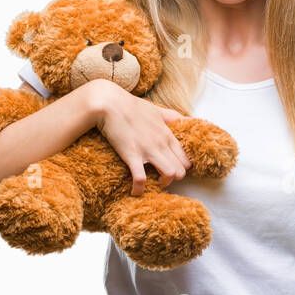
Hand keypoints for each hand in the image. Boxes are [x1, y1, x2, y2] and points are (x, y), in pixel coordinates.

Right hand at [88, 79, 191, 195]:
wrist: (108, 102)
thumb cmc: (130, 105)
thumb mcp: (156, 109)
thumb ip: (171, 117)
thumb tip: (185, 119)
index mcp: (167, 134)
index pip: (186, 159)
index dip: (182, 168)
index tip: (172, 170)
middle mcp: (161, 143)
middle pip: (181, 170)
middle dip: (174, 179)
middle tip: (162, 178)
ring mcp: (148, 150)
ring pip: (169, 174)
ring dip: (163, 183)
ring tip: (153, 183)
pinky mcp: (132, 155)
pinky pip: (140, 179)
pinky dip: (139, 189)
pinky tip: (135, 191)